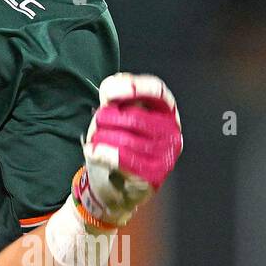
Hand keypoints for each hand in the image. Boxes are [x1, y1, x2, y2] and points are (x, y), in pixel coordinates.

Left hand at [73, 72, 182, 227]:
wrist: (112, 182)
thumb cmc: (115, 141)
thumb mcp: (113, 110)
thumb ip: (116, 89)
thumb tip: (124, 83)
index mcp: (165, 110)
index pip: (157, 89)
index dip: (133, 87)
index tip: (109, 96)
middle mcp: (171, 131)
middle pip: (133, 116)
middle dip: (106, 120)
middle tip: (100, 127)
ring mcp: (166, 154)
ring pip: (125, 138)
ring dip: (102, 139)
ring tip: (99, 142)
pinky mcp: (154, 174)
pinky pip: (123, 158)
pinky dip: (102, 153)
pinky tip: (93, 152)